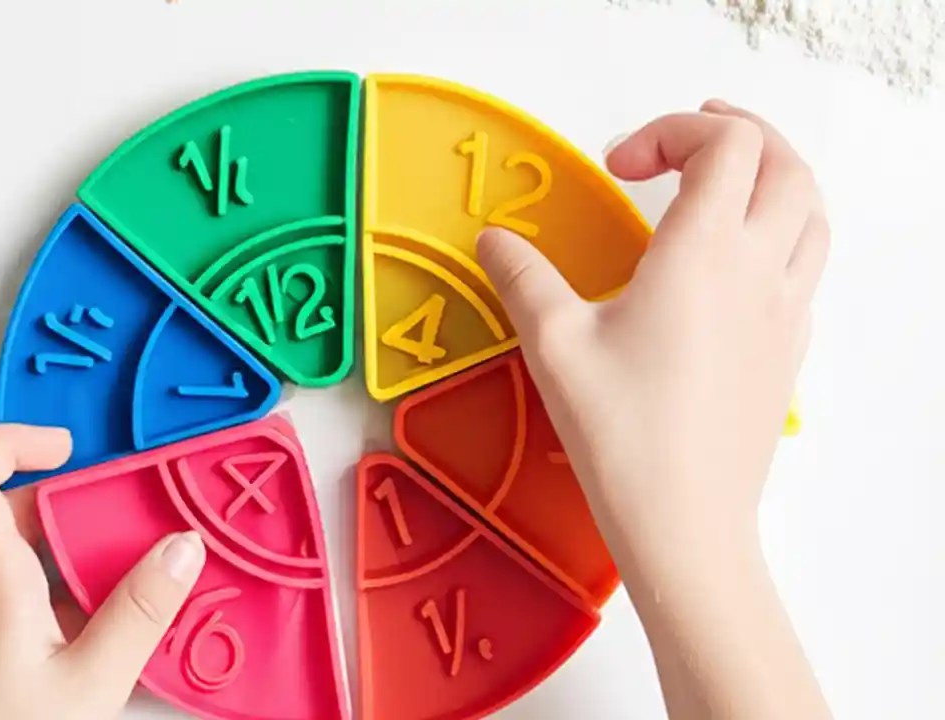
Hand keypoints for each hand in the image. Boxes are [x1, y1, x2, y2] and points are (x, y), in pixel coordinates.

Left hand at [0, 424, 206, 719]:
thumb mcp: (93, 684)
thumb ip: (140, 612)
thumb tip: (179, 550)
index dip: (7, 442)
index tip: (67, 447)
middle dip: (60, 494)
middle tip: (114, 501)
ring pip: (9, 546)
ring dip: (65, 539)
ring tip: (124, 559)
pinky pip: (21, 585)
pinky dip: (65, 580)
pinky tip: (107, 612)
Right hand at [477, 100, 830, 719]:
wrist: (685, 521)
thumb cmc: (622, 436)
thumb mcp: (553, 345)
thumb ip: (522, 278)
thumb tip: (494, 241)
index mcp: (704, 253)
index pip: (726, 144)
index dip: (673, 131)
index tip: (620, 167)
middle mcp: (758, 271)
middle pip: (785, 164)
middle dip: (736, 135)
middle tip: (682, 146)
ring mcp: (784, 311)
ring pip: (810, 213)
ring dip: (772, 181)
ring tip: (720, 188)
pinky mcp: (787, 350)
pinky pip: (806, 266)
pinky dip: (779, 236)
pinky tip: (732, 266)